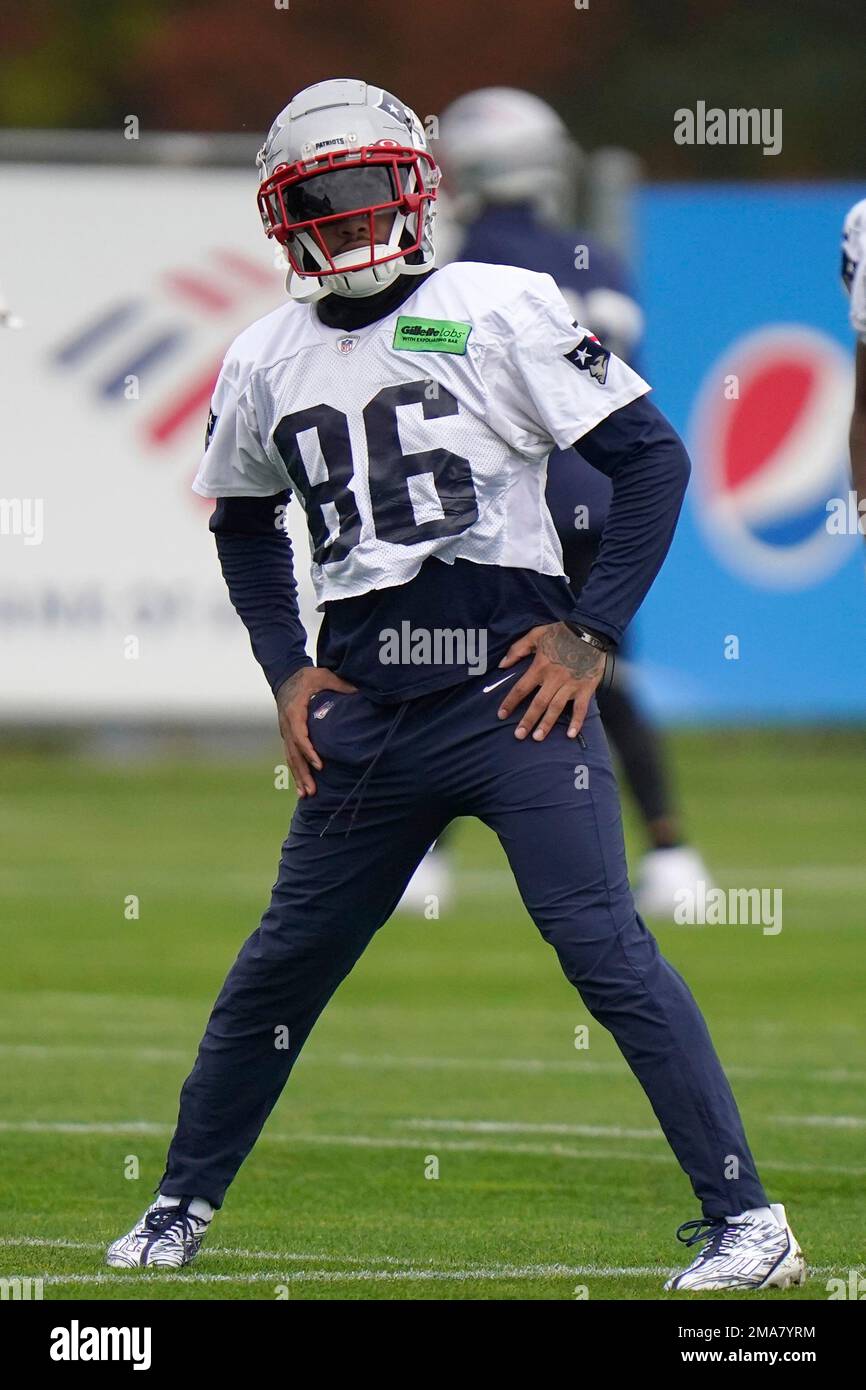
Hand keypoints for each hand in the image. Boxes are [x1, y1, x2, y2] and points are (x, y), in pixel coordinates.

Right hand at [275, 666, 356, 796]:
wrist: (286, 676)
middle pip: (294, 752)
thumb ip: (341, 684)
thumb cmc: (308, 677)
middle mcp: (287, 724)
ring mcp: (285, 731)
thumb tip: (361, 691)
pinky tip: (301, 787)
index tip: (319, 764)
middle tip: (312, 790)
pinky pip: (290, 756)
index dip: (308, 751)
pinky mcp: (287, 736)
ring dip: (298, 777)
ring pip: (290, 757)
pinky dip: (295, 772)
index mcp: (294, 710)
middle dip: (303, 772)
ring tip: (306, 795)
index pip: (299, 735)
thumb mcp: (324, 676)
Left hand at [496, 622, 605, 741]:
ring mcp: (571, 685)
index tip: (501, 714)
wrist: (590, 631)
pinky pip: (581, 707)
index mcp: (540, 667)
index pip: (521, 688)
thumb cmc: (561, 632)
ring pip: (557, 708)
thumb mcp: (536, 634)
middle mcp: (554, 679)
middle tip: (518, 735)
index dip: (510, 702)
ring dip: (547, 724)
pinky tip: (571, 734)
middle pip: (538, 703)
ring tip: (537, 737)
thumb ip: (517, 649)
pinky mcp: (586, 688)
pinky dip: (577, 721)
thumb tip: (502, 665)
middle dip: (527, 720)